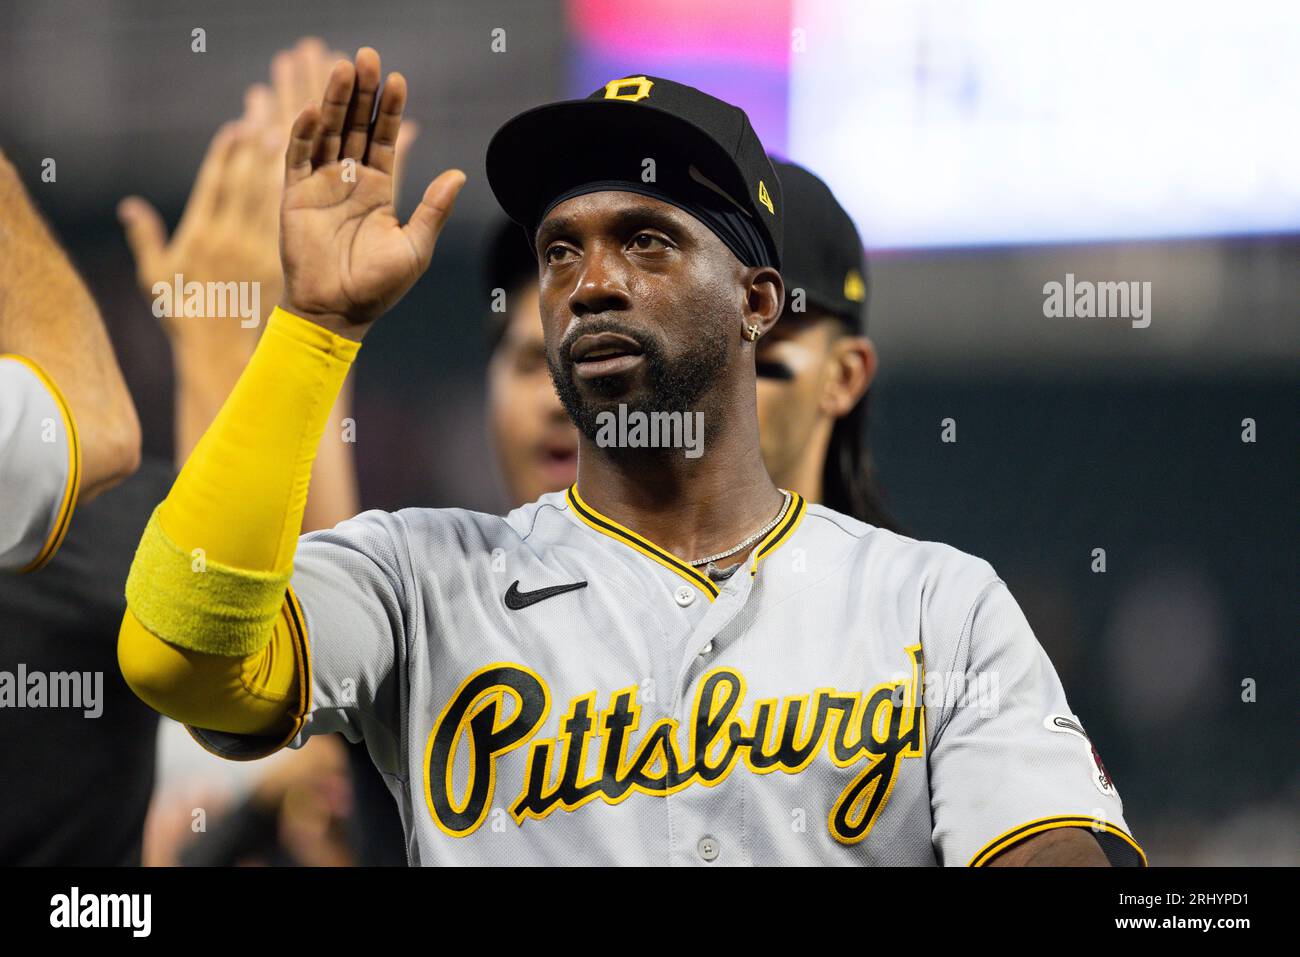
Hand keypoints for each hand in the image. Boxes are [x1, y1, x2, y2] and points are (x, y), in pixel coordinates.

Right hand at [119, 38, 419, 358]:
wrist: (337, 312)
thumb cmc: (378, 287)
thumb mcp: (415, 246)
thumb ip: (433, 209)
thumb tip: (460, 174)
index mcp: (380, 190)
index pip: (385, 139)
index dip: (390, 110)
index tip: (398, 80)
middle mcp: (349, 181)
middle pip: (355, 126)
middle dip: (362, 93)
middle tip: (368, 57)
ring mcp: (320, 185)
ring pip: (328, 133)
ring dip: (334, 101)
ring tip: (344, 69)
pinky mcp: (294, 196)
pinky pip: (297, 157)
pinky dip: (304, 133)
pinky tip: (315, 109)